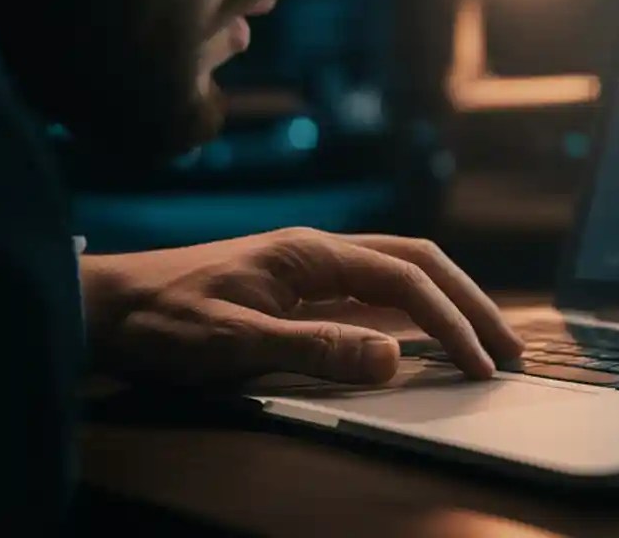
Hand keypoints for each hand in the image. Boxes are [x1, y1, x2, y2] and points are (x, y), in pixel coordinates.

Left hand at [79, 228, 523, 385]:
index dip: (449, 322)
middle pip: (419, 264)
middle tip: (511, 347)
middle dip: (470, 302)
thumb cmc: (162, 321)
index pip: (405, 280)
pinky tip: (426, 338)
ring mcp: (313, 270)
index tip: (479, 365)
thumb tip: (395, 359)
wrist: (107, 307)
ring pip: (402, 274)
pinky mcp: (302, 291)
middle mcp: (321, 252)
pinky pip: (375, 295)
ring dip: (448, 304)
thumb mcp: (234, 342)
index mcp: (312, 253)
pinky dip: (414, 314)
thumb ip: (315, 349)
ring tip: (486, 341)